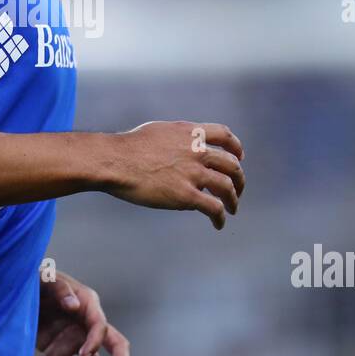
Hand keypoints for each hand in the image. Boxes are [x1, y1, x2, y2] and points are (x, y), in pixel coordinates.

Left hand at [36, 270, 129, 355]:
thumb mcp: (46, 279)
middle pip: (114, 345)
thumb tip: (74, 305)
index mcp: (88, 304)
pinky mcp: (61, 354)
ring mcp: (76, 341)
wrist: (15, 292)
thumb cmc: (35, 279)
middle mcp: (87, 325)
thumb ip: (61, 289)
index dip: (96, 341)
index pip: (101, 326)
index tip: (84, 355)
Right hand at [105, 120, 245, 228]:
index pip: (225, 135)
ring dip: (233, 200)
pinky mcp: (186, 196)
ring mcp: (194, 173)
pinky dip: (220, 217)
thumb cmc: (129, 147)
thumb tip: (181, 146)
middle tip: (237, 189)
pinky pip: (213, 208)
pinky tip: (218, 224)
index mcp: (191, 133)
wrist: (115, 161)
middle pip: (232, 165)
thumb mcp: (159, 131)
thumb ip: (177, 138)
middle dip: (239, 179)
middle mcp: (197, 151)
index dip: (236, 148)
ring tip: (231, 208)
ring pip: (227, 187)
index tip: (239, 158)